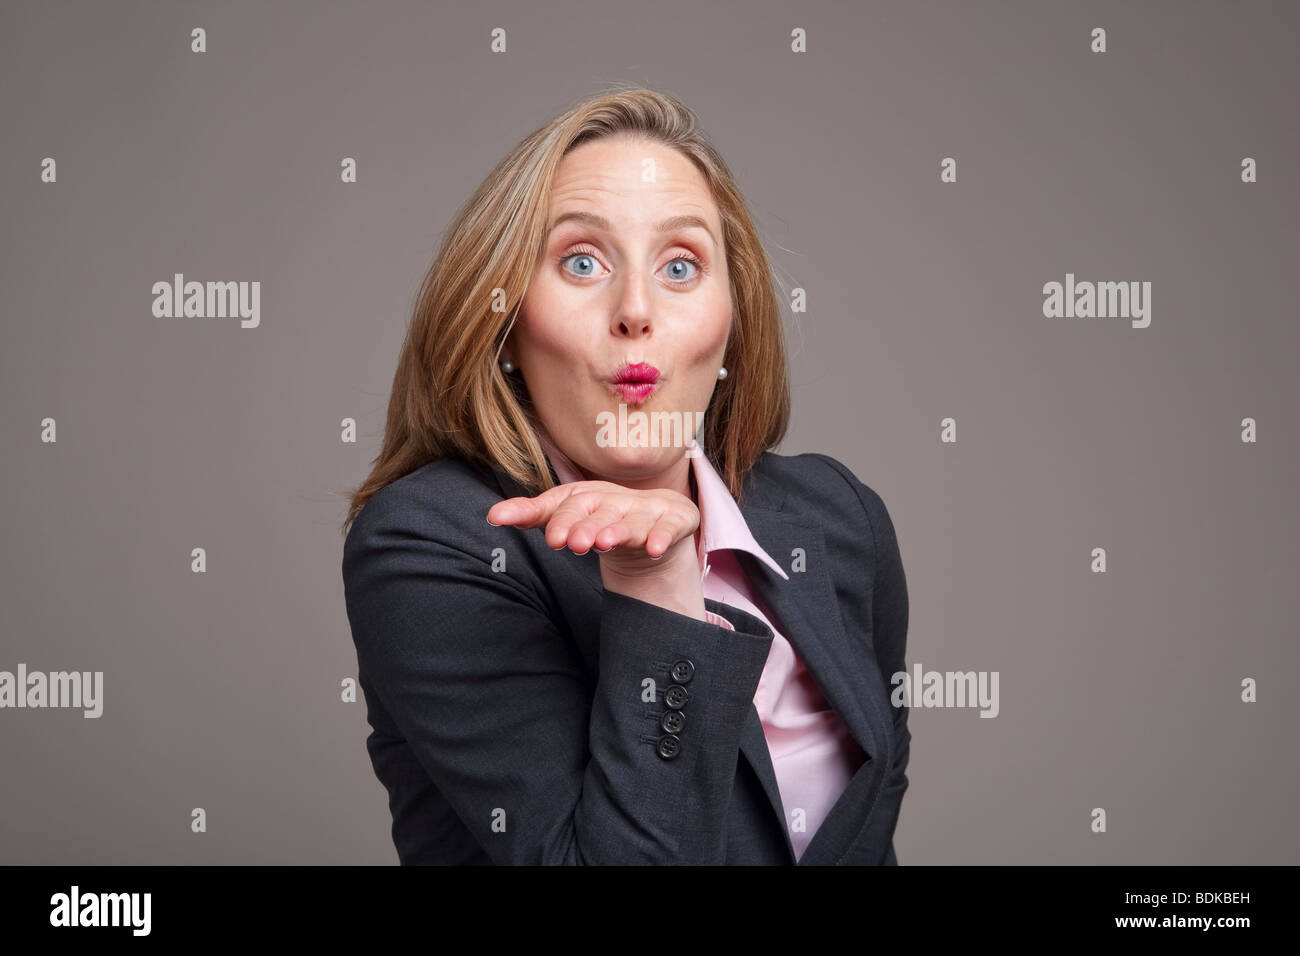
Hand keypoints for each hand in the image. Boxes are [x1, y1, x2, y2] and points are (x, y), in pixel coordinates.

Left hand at [487, 480, 705, 618]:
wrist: (653, 524)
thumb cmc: (601, 518)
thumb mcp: (565, 517)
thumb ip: (531, 515)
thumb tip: (491, 515)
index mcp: (589, 497)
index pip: (572, 506)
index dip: (563, 521)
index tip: (553, 540)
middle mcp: (617, 501)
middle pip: (601, 513)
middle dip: (588, 526)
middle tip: (576, 543)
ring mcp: (648, 510)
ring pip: (633, 520)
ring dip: (620, 530)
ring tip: (606, 542)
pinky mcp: (675, 520)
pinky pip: (668, 528)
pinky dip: (662, 536)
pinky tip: (655, 549)